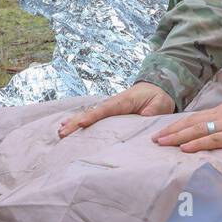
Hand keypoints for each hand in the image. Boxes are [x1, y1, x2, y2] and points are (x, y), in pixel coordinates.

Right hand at [58, 80, 173, 136]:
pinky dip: (80, 123)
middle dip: (77, 122)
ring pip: (89, 116)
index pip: (106, 109)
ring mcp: (109, 109)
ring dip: (75, 123)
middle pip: (92, 113)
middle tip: (63, 132)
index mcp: (124, 101)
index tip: (82, 123)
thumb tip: (145, 117)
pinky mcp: (109, 115)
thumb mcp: (161, 103)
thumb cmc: (158, 98)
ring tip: (61, 132)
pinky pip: (93, 119)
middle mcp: (113, 104)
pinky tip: (68, 129)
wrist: (157, 89)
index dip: (93, 116)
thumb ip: (153, 110)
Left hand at [151, 94, 221, 153]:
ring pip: (197, 131)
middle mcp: (221, 116)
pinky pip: (212, 140)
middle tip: (154, 139)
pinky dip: (197, 144)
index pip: (195, 118)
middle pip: (191, 124)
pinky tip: (184, 148)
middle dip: (171, 132)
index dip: (178, 125)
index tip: (164, 131)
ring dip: (177, 138)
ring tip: (161, 144)